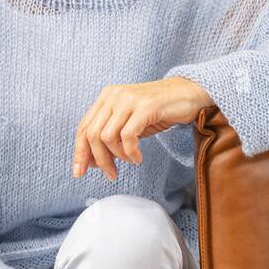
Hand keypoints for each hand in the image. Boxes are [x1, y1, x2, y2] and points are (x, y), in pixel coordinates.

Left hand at [73, 76, 214, 179]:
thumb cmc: (159, 110)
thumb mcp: (129, 121)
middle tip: (111, 174)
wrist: (188, 94)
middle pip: (92, 134)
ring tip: (129, 162)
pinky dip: (130, 152)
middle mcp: (114, 96)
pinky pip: (128, 136)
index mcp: (106, 97)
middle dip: (99, 160)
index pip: (83, 127)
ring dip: (117, 157)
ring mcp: (129, 100)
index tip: (80, 171)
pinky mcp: (145, 107)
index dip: (79, 152)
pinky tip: (138, 158)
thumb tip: (93, 161)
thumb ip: (111, 136)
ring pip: (107, 137)